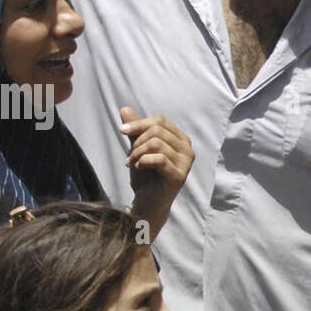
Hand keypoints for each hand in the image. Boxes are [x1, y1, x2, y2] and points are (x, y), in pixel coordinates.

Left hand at [119, 105, 192, 240]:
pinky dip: (143, 161)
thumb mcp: (137, 148)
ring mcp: (185, 164)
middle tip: (130, 155)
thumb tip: (125, 108)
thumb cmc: (145, 175)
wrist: (147, 202)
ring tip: (132, 163)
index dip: (139, 123)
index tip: (122, 131)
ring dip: (137, 152)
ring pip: (156, 143)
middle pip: (157, 130)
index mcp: (181, 139)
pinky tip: (139, 167)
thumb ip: (135, 130)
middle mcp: (187, 149)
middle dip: (137, 141)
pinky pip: (158, 158)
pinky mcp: (179, 176)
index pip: (160, 121)